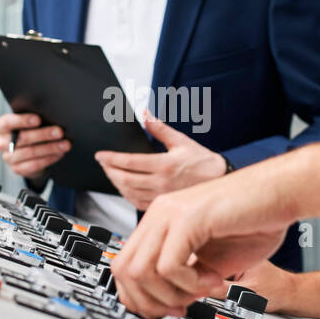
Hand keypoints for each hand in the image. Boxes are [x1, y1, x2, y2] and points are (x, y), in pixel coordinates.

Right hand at [0, 112, 69, 179]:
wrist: (28, 154)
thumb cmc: (30, 132)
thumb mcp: (28, 124)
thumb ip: (34, 120)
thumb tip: (51, 117)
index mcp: (2, 127)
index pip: (8, 122)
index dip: (23, 121)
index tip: (38, 119)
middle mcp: (2, 143)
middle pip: (23, 138)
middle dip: (44, 134)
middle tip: (59, 132)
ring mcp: (8, 158)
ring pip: (31, 152)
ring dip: (51, 148)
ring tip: (65, 144)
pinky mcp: (17, 169)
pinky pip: (34, 164)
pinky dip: (49, 158)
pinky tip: (59, 154)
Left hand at [94, 112, 227, 210]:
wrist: (218, 180)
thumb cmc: (202, 162)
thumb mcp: (181, 141)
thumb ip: (159, 128)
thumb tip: (145, 114)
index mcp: (165, 165)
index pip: (130, 162)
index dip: (111, 159)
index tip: (101, 155)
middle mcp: (161, 183)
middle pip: (125, 179)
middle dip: (109, 170)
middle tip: (102, 163)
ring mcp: (161, 196)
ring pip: (129, 192)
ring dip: (115, 183)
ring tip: (110, 173)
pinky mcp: (162, 204)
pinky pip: (137, 203)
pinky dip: (126, 195)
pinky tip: (123, 187)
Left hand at [110, 164, 294, 318]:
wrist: (282, 194)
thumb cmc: (255, 222)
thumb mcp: (210, 261)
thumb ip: (185, 279)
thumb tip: (167, 304)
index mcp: (160, 222)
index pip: (124, 266)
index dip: (141, 298)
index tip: (170, 309)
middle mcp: (158, 214)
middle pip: (123, 272)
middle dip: (152, 302)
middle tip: (183, 306)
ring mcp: (169, 213)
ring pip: (140, 272)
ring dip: (171, 295)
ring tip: (203, 290)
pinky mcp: (187, 218)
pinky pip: (168, 267)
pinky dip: (190, 285)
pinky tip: (214, 279)